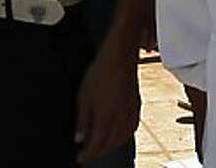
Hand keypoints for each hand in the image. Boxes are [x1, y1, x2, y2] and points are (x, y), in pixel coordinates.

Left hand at [75, 38, 138, 162]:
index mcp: (105, 119)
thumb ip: (82, 120)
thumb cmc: (102, 72)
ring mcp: (130, 114)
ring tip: (101, 147)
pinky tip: (118, 135)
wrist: (120, 56)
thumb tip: (79, 137)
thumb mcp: (84, 96)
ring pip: (121, 140)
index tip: (81, 158)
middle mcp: (120, 120)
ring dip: (111, 147)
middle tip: (89, 153)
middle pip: (109, 145)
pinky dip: (123, 137)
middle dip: (98, 152)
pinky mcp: (136, 108)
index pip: (96, 145)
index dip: (88, 155)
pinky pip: (130, 130)